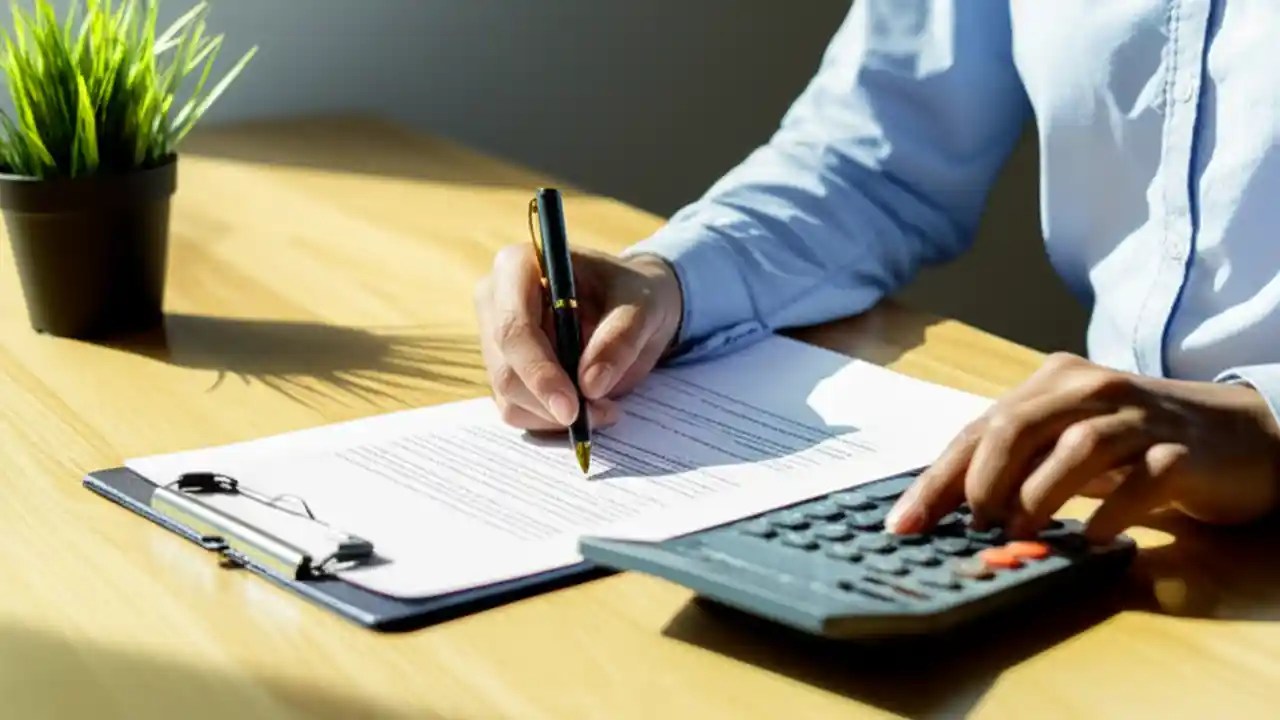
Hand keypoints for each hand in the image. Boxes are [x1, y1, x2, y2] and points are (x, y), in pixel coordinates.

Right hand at [474, 245, 681, 430]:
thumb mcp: (642, 307)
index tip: (571, 407)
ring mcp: (493, 338)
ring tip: (603, 407)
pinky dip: (551, 420)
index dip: (538, 372)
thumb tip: (590, 385)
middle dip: (551, 402)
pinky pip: (516, 409)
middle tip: (601, 413)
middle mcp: (495, 300)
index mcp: (519, 266)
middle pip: (506, 369)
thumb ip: (620, 339)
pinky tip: (586, 407)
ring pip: (508, 396)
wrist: (628, 304)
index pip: (513, 328)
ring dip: (554, 416)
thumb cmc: (630, 294)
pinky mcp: (503, 368)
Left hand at [886, 353, 1279, 541]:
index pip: (981, 428)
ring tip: (1016, 536)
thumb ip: (1020, 461)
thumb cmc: (1138, 442)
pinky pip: (1141, 480)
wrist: (1243, 434)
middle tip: (971, 527)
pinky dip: (1111, 511)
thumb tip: (953, 508)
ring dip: (1036, 497)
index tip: (904, 524)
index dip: (937, 478)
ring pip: (1074, 448)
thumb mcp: (1070, 441)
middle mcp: (1092, 389)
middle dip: (980, 482)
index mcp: (1054, 383)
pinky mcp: (1182, 453)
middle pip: (1016, 426)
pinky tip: (1090, 540)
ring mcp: (1140, 418)